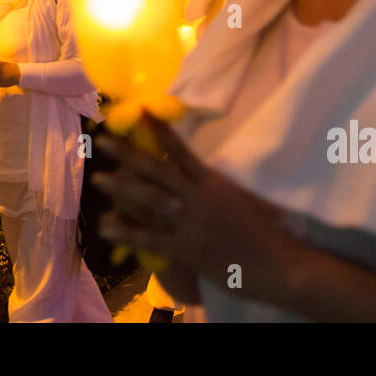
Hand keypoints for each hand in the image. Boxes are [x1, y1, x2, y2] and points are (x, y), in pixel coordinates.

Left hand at [94, 112, 300, 288]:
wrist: (277, 263)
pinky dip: (126, 232)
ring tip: (98, 180)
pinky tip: (107, 225)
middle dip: (127, 155)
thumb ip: (214, 185)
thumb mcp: (239, 198)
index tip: (141, 112)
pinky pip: (149, 238)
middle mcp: (198, 197)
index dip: (159, 131)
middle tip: (102, 142)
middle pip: (156, 171)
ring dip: (121, 190)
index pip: (180, 150)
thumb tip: (196, 172)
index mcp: (212, 181)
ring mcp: (190, 223)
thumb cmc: (264, 231)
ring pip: (149, 201)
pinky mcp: (186, 249)